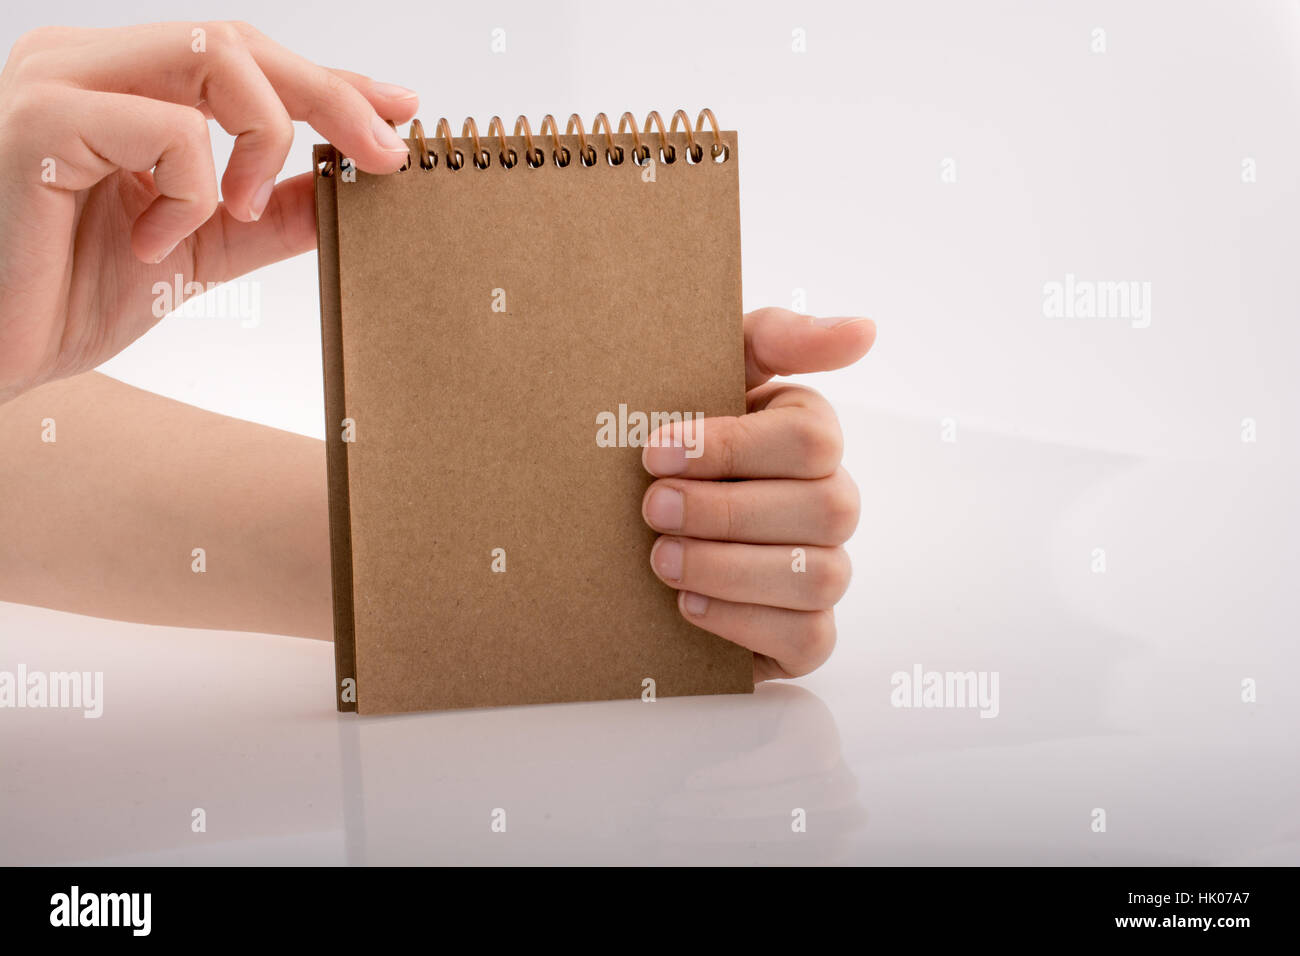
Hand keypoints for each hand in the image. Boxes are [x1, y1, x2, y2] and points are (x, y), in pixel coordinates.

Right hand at [0, 21, 418, 402]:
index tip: (399, 111)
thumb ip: (270, 212)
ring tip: (242, 211)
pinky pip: (171, 130)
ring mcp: (56, 82)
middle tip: (385, 154)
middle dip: (331, 96)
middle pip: (239, 43)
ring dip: (265, 138)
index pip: (242, 60)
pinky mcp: (40, 121)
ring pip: (215, 58)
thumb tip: (350, 185)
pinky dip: (193, 193)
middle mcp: (83, 64)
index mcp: (115, 85)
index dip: (329, 81)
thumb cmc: (70, 296)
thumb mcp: (202, 247)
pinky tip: (155, 243)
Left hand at [642, 307, 874, 681]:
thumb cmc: (673, 444)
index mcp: (812, 437)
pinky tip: (688, 605)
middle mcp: (832, 504)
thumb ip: (777, 339)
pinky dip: (744, 622)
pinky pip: (807, 637)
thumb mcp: (711, 375)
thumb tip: (865, 329)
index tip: (655, 451)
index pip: (811, 439)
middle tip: (652, 508)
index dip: (731, 447)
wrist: (625, 531)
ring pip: (818, 576)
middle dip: (726, 510)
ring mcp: (825, 571)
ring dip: (730, 567)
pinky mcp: (806, 635)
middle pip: (823, 508)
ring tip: (662, 559)